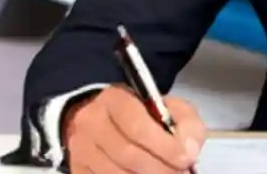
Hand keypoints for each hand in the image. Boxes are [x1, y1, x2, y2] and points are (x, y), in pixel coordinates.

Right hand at [63, 84, 206, 173]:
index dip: (164, 146)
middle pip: (127, 154)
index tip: (185, 159)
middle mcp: (91, 123)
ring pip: (115, 173)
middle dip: (159, 168)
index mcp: (114, 100)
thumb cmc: (142, 115)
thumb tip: (188, 150)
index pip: (137, 126)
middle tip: (180, 172)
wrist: (104, 121)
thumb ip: (186, 123)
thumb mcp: (169, 107)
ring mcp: (80, 149)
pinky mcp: (78, 169)